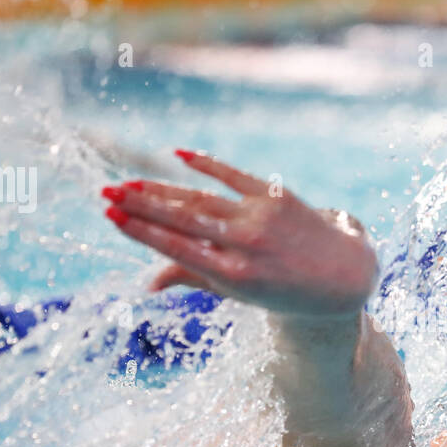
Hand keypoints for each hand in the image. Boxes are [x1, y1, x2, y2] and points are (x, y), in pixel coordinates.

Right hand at [101, 151, 377, 317]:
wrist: (342, 275)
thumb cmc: (282, 289)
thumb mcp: (239, 292)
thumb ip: (195, 278)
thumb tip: (149, 283)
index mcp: (235, 276)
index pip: (178, 248)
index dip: (142, 231)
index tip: (111, 216)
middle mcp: (247, 245)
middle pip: (184, 219)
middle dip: (141, 205)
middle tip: (105, 193)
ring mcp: (263, 216)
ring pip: (202, 198)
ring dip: (163, 189)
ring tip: (128, 183)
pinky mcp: (277, 195)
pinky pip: (235, 175)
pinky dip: (207, 164)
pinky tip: (178, 154)